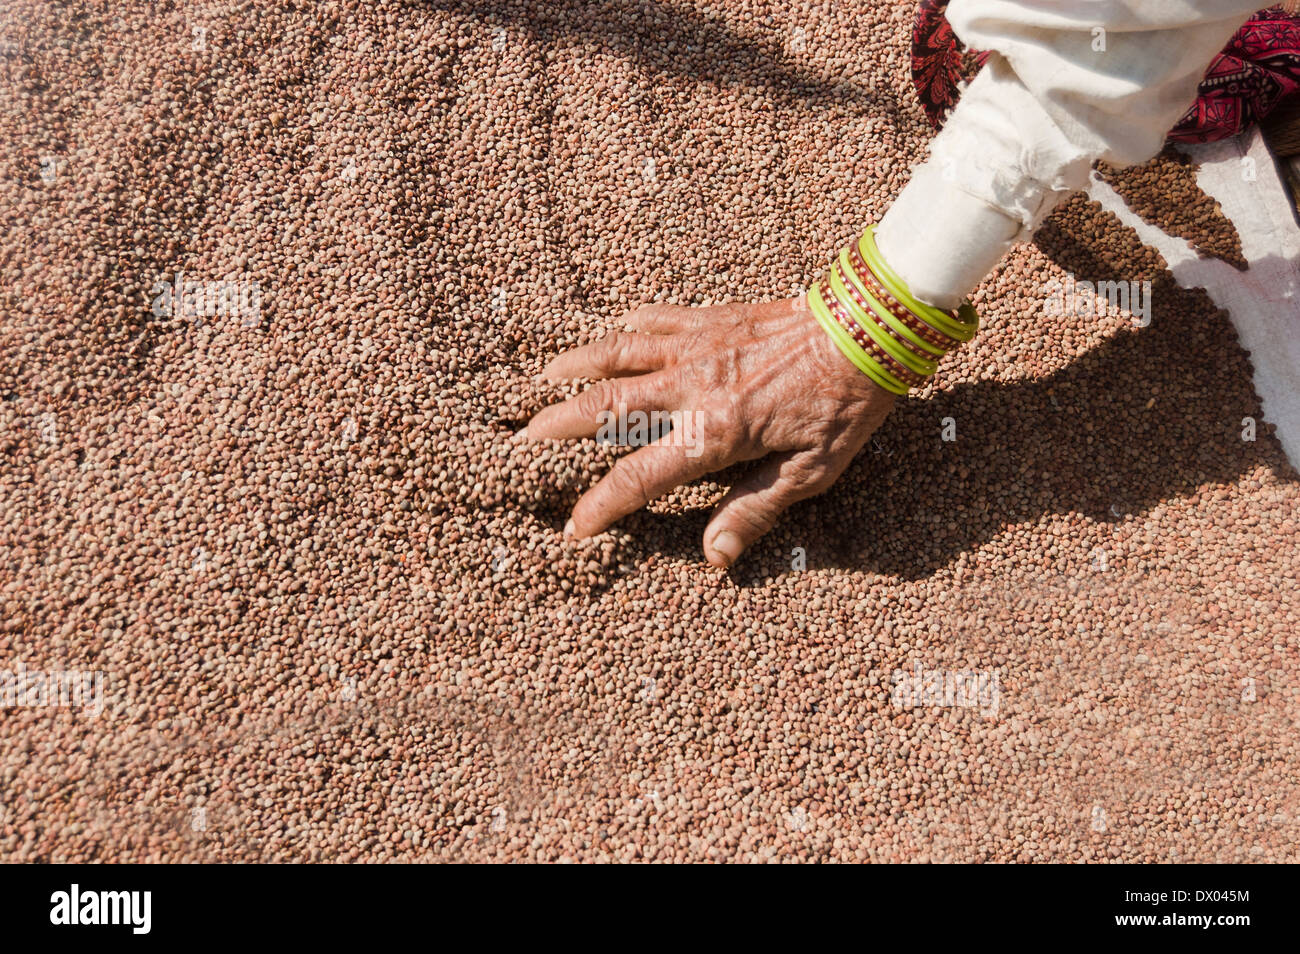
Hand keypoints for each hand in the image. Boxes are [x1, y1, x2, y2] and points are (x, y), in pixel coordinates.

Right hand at [524, 295, 897, 566]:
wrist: (865, 329)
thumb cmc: (841, 407)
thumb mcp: (808, 474)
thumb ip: (752, 512)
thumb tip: (713, 560)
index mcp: (713, 434)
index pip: (638, 476)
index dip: (600, 506)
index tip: (572, 527)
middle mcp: (690, 388)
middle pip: (604, 408)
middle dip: (555, 429)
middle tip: (519, 445)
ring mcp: (694, 347)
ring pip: (614, 356)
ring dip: (572, 371)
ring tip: (539, 383)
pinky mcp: (707, 318)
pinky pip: (650, 320)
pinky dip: (621, 330)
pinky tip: (605, 336)